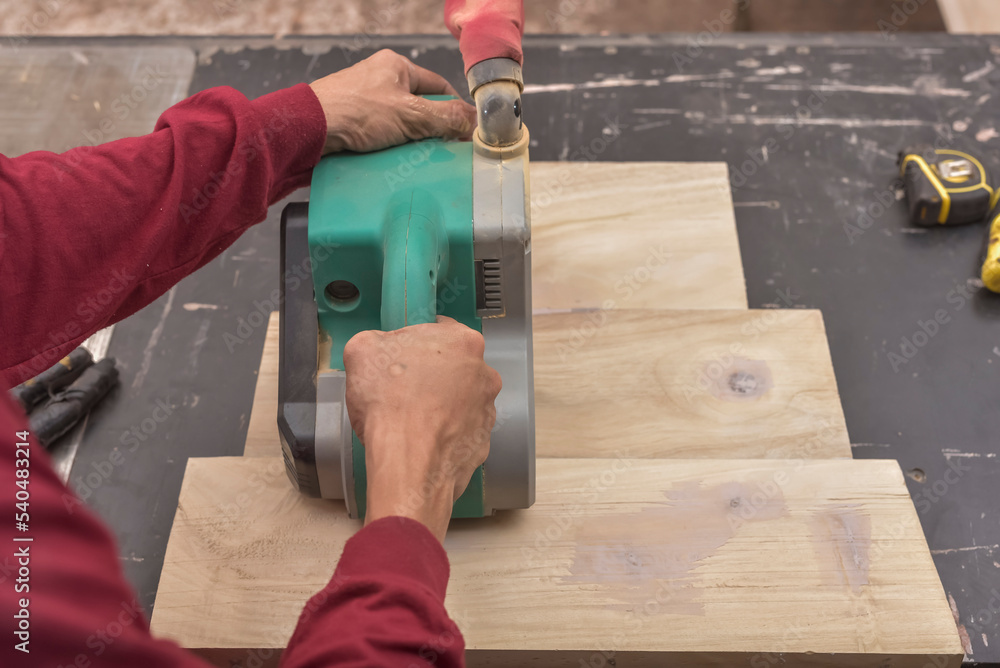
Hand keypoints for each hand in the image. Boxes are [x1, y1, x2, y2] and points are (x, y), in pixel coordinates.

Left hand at [309, 49, 476, 154]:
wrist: (309, 130)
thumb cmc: (356, 112)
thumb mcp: (411, 114)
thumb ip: (446, 117)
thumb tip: (475, 121)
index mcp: (396, 67)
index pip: (438, 86)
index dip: (455, 109)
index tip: (465, 132)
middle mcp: (380, 80)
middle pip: (420, 108)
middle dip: (432, 131)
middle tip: (443, 151)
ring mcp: (364, 102)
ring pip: (401, 125)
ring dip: (411, 143)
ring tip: (419, 161)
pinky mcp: (352, 123)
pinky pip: (382, 137)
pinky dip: (391, 150)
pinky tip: (396, 163)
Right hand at [343, 316, 501, 541]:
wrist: (408, 463)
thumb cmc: (389, 401)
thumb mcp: (363, 351)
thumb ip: (375, 341)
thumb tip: (377, 348)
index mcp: (464, 342)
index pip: (439, 331)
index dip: (414, 343)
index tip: (399, 359)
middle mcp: (485, 374)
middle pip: (453, 367)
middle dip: (429, 376)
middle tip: (400, 390)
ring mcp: (488, 411)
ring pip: (459, 401)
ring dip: (439, 406)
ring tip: (409, 420)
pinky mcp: (483, 444)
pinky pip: (460, 433)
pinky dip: (443, 435)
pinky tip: (421, 441)